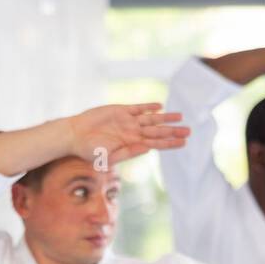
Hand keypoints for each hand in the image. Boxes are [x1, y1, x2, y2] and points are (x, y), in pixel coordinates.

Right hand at [65, 103, 188, 166]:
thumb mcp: (108, 157)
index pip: (156, 144)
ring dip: (166, 117)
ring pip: (151, 119)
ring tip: (180, 116)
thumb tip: (148, 148)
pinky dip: (148, 107)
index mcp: (132, 145)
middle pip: (157, 131)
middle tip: (189, 130)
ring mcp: (128, 121)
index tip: (184, 143)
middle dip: (173, 131)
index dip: (170, 143)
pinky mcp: (120, 110)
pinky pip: (138, 108)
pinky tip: (160, 106)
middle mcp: (133, 133)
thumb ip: (128, 152)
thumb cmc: (88, 151)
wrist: (74, 135)